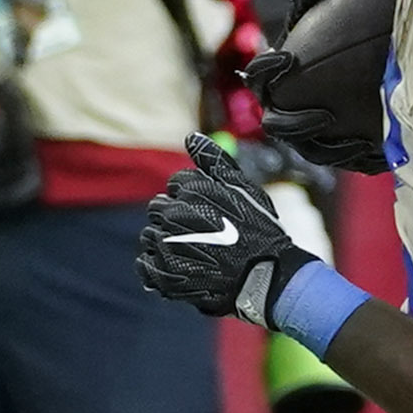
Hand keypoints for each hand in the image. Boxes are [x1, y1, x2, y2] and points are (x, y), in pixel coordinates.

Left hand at [136, 131, 317, 323]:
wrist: (267, 275)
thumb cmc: (258, 229)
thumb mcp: (243, 188)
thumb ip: (214, 160)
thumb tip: (190, 137)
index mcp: (191, 191)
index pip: (175, 185)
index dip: (191, 198)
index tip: (209, 212)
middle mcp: (175, 215)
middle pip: (159, 209)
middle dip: (174, 218)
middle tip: (200, 234)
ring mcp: (167, 245)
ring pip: (150, 236)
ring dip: (165, 242)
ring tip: (193, 253)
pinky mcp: (164, 274)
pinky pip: (145, 265)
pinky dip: (156, 267)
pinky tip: (178, 268)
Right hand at [243, 0, 394, 173]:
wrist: (350, 72)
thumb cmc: (326, 41)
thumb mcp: (321, 19)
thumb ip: (312, 1)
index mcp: (272, 81)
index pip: (259, 77)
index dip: (268, 69)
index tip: (288, 57)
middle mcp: (281, 112)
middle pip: (277, 124)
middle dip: (296, 123)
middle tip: (323, 114)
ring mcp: (304, 137)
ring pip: (311, 150)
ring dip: (329, 148)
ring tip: (355, 141)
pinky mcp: (331, 151)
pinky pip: (341, 159)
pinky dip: (357, 156)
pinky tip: (377, 149)